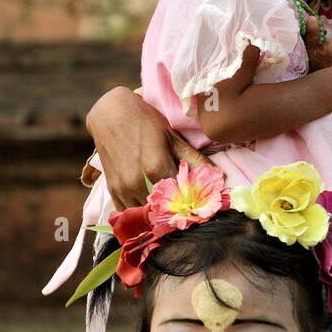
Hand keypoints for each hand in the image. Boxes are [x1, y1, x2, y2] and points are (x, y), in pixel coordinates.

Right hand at [86, 87, 210, 209]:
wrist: (110, 114)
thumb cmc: (145, 122)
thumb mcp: (173, 138)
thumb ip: (195, 160)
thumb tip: (220, 178)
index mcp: (155, 168)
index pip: (180, 200)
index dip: (191, 204)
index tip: (198, 205)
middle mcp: (136, 183)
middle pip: (161, 211)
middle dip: (174, 212)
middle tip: (184, 210)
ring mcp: (122, 189)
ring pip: (144, 216)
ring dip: (156, 216)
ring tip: (167, 209)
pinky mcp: (112, 191)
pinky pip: (128, 214)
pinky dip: (139, 214)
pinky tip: (148, 207)